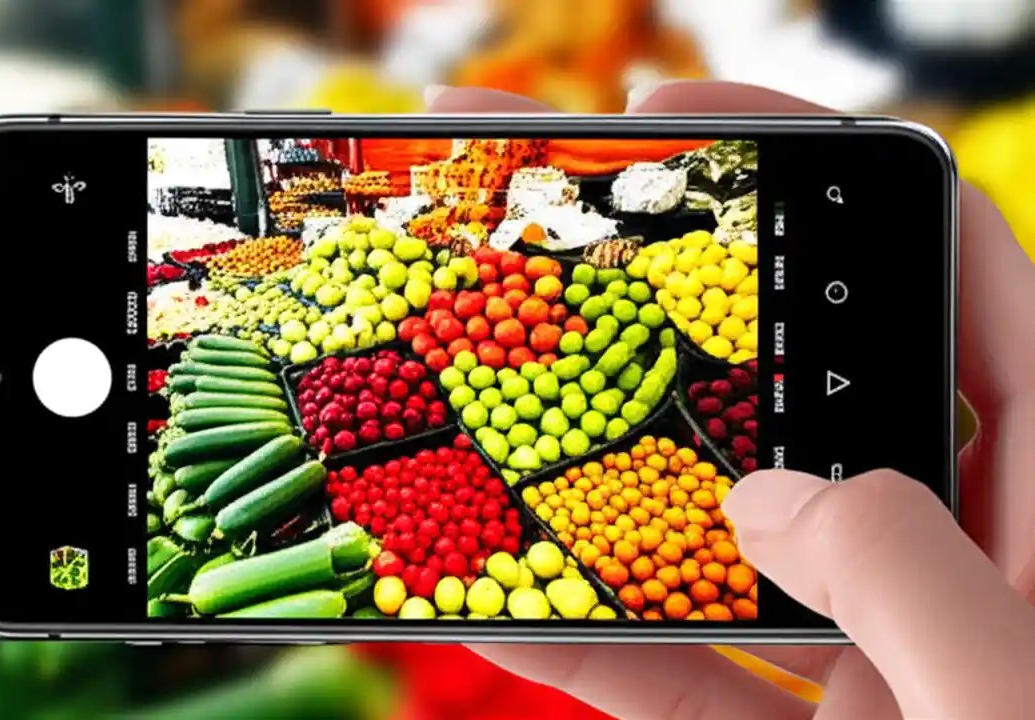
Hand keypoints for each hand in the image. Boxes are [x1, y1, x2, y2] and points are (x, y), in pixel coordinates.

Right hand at [431, 82, 1034, 718]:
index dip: (842, 169)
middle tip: (554, 225)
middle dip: (680, 298)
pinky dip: (593, 643)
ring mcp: (876, 650)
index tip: (691, 122)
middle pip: (811, 381)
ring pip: (726, 526)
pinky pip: (681, 674)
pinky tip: (499, 600)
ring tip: (494, 382)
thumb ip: (894, 572)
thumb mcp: (1002, 692)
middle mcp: (961, 557)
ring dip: (605, 465)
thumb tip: (764, 495)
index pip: (967, 273)